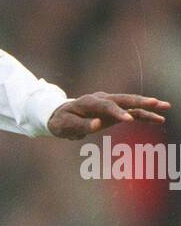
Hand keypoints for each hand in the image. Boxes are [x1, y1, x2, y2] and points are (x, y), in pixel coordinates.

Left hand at [47, 92, 169, 139]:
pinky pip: (132, 112)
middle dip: (140, 101)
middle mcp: (102, 99)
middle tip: (156, 103)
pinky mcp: (114, 111)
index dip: (117, 112)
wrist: (60, 115)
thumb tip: (98, 125)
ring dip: (148, 106)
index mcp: (89, 102)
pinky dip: (144, 115)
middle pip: (123, 99)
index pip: (106, 106)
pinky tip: (159, 119)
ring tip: (165, 108)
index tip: (128, 120)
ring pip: (131, 103)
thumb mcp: (65, 126)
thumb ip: (81, 126)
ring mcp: (110, 104)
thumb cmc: (61, 121)